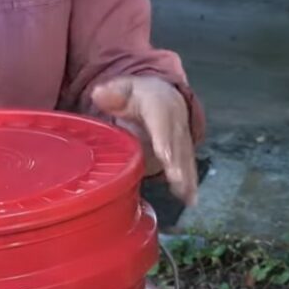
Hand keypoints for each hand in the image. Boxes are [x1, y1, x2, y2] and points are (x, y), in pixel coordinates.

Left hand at [90, 76, 197, 205]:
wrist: (164, 98)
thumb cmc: (137, 96)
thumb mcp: (123, 88)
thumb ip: (112, 93)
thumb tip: (99, 94)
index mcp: (160, 105)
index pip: (161, 123)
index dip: (163, 139)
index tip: (163, 154)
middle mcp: (175, 123)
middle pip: (176, 144)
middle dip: (176, 162)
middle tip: (176, 178)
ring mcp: (182, 138)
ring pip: (184, 158)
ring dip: (185, 176)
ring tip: (185, 194)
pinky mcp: (183, 152)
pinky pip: (187, 167)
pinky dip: (190, 183)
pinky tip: (190, 199)